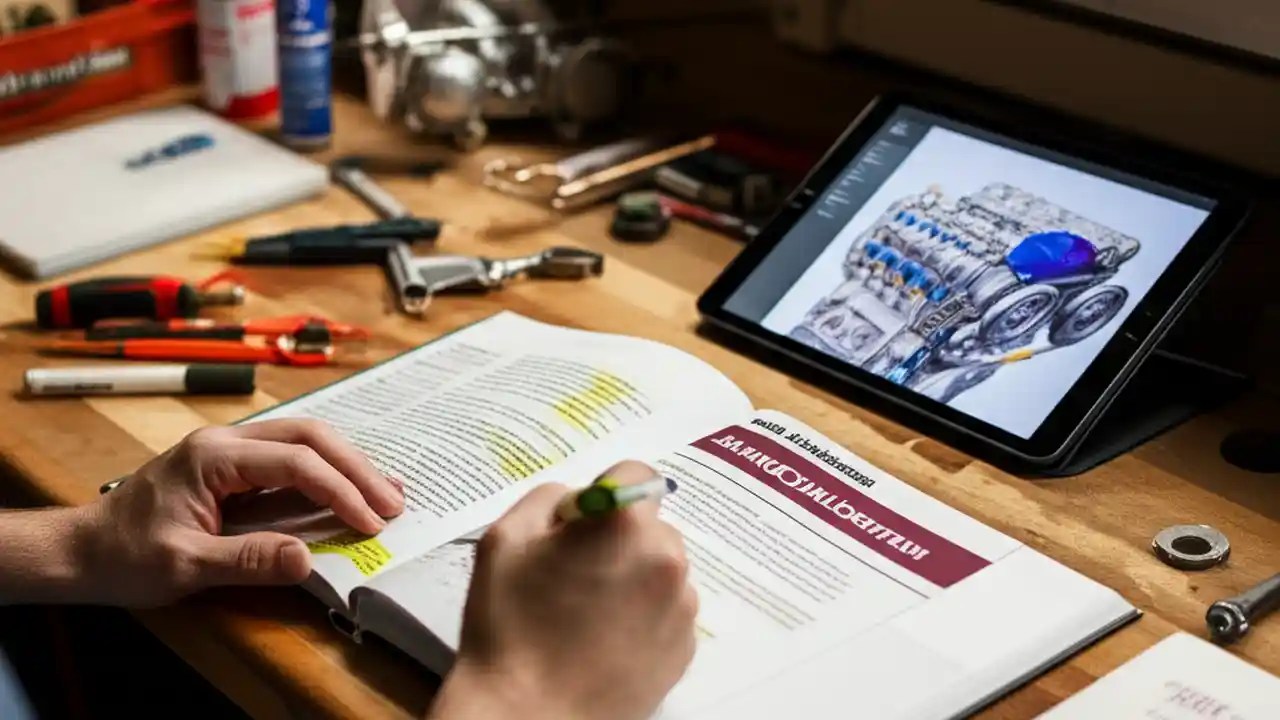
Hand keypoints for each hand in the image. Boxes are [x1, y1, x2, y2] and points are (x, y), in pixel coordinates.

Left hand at [76, 418, 403, 606]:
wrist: (82, 551)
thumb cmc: (124, 558)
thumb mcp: (182, 567)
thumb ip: (245, 561)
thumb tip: (307, 560)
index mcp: (213, 456)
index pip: (295, 461)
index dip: (340, 489)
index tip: (371, 521)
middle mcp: (226, 441)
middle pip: (309, 436)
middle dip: (357, 468)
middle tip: (394, 503)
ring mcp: (231, 450)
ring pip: (305, 440)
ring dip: (348, 465)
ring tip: (387, 493)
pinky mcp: (235, 467)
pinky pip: (292, 459)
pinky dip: (328, 472)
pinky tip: (351, 491)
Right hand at [430, 461, 697, 719]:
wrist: (529, 717)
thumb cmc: (510, 627)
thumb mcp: (505, 540)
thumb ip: (547, 499)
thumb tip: (578, 501)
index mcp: (624, 524)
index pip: (634, 474)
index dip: (601, 494)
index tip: (577, 526)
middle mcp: (667, 559)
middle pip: (650, 525)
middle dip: (619, 537)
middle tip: (575, 573)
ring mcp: (682, 607)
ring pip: (661, 569)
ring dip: (634, 577)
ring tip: (588, 613)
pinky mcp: (685, 648)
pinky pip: (668, 611)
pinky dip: (643, 617)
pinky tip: (604, 640)